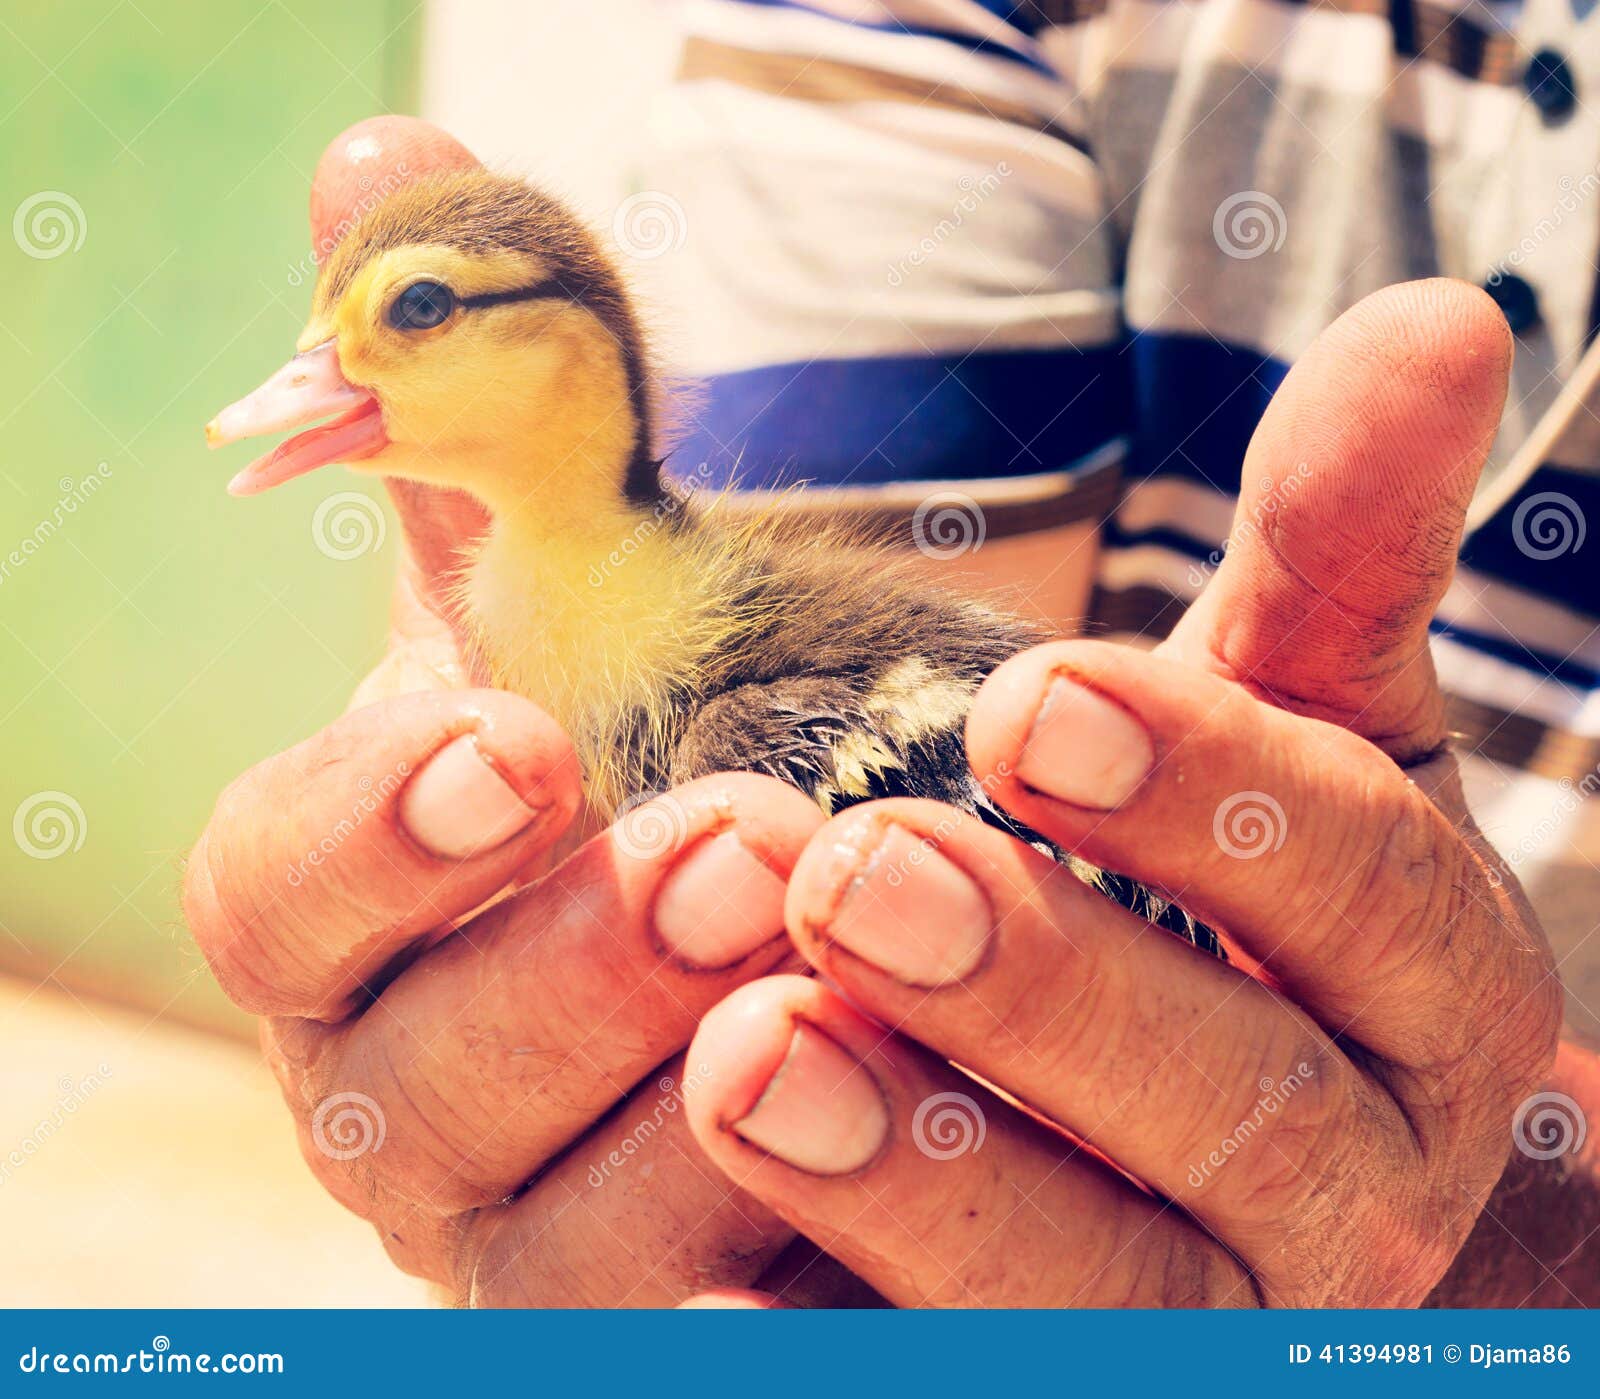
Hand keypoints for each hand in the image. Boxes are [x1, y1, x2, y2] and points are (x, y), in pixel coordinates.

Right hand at [184, 118, 849, 1306]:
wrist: (882, 947)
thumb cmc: (720, 749)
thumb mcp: (633, 601)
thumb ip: (518, 424)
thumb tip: (375, 169)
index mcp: (384, 927)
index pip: (281, 901)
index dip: (370, 833)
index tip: (522, 741)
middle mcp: (436, 1101)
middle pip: (412, 1088)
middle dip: (567, 973)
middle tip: (744, 843)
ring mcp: (562, 1245)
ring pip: (573, 1252)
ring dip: (711, 1126)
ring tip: (855, 988)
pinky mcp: (706, 1325)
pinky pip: (733, 1335)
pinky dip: (822, 1260)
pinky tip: (948, 1154)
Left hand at [679, 280, 1576, 1306]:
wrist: (1138, 1085)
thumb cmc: (1197, 874)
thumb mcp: (1268, 714)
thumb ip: (1329, 554)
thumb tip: (1439, 322)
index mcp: (1416, 993)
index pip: (1371, 897)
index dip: (1222, 798)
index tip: (1032, 702)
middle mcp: (1345, 1186)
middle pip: (1243, 1117)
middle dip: (1052, 995)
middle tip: (855, 876)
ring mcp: (1199, 1321)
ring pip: (1097, 1301)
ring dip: (925, 1184)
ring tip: (748, 1059)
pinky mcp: (1032, 1381)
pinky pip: (936, 1384)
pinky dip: (820, 1330)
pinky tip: (697, 1289)